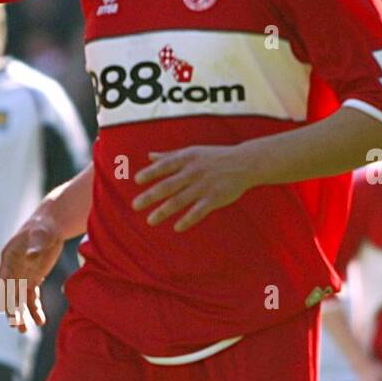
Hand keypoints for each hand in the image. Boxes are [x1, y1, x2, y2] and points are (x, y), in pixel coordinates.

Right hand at [0, 216, 64, 331]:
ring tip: (24, 331)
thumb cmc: (43, 227)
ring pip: (19, 298)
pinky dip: (35, 309)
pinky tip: (40, 321)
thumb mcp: (40, 235)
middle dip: (11, 309)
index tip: (5, 308)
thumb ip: (35, 245)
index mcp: (8, 257)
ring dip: (21, 314)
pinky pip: (32, 298)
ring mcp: (22, 275)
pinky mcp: (33, 279)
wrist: (51, 225)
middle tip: (15, 324)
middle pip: (9, 292)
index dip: (4, 293)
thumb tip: (30, 255)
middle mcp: (12, 269)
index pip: (4, 278)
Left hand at [131, 144, 255, 230]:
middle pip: (168, 185)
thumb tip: (149, 156)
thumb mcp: (193, 152)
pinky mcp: (215, 198)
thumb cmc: (215, 157)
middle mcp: (194, 171)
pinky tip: (176, 228)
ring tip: (150, 221)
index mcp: (187, 158)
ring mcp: (204, 185)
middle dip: (150, 196)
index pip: (164, 166)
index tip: (137, 180)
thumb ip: (170, 156)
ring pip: (180, 200)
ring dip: (164, 211)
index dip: (150, 173)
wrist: (246, 162)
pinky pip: (198, 211)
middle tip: (135, 205)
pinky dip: (187, 220)